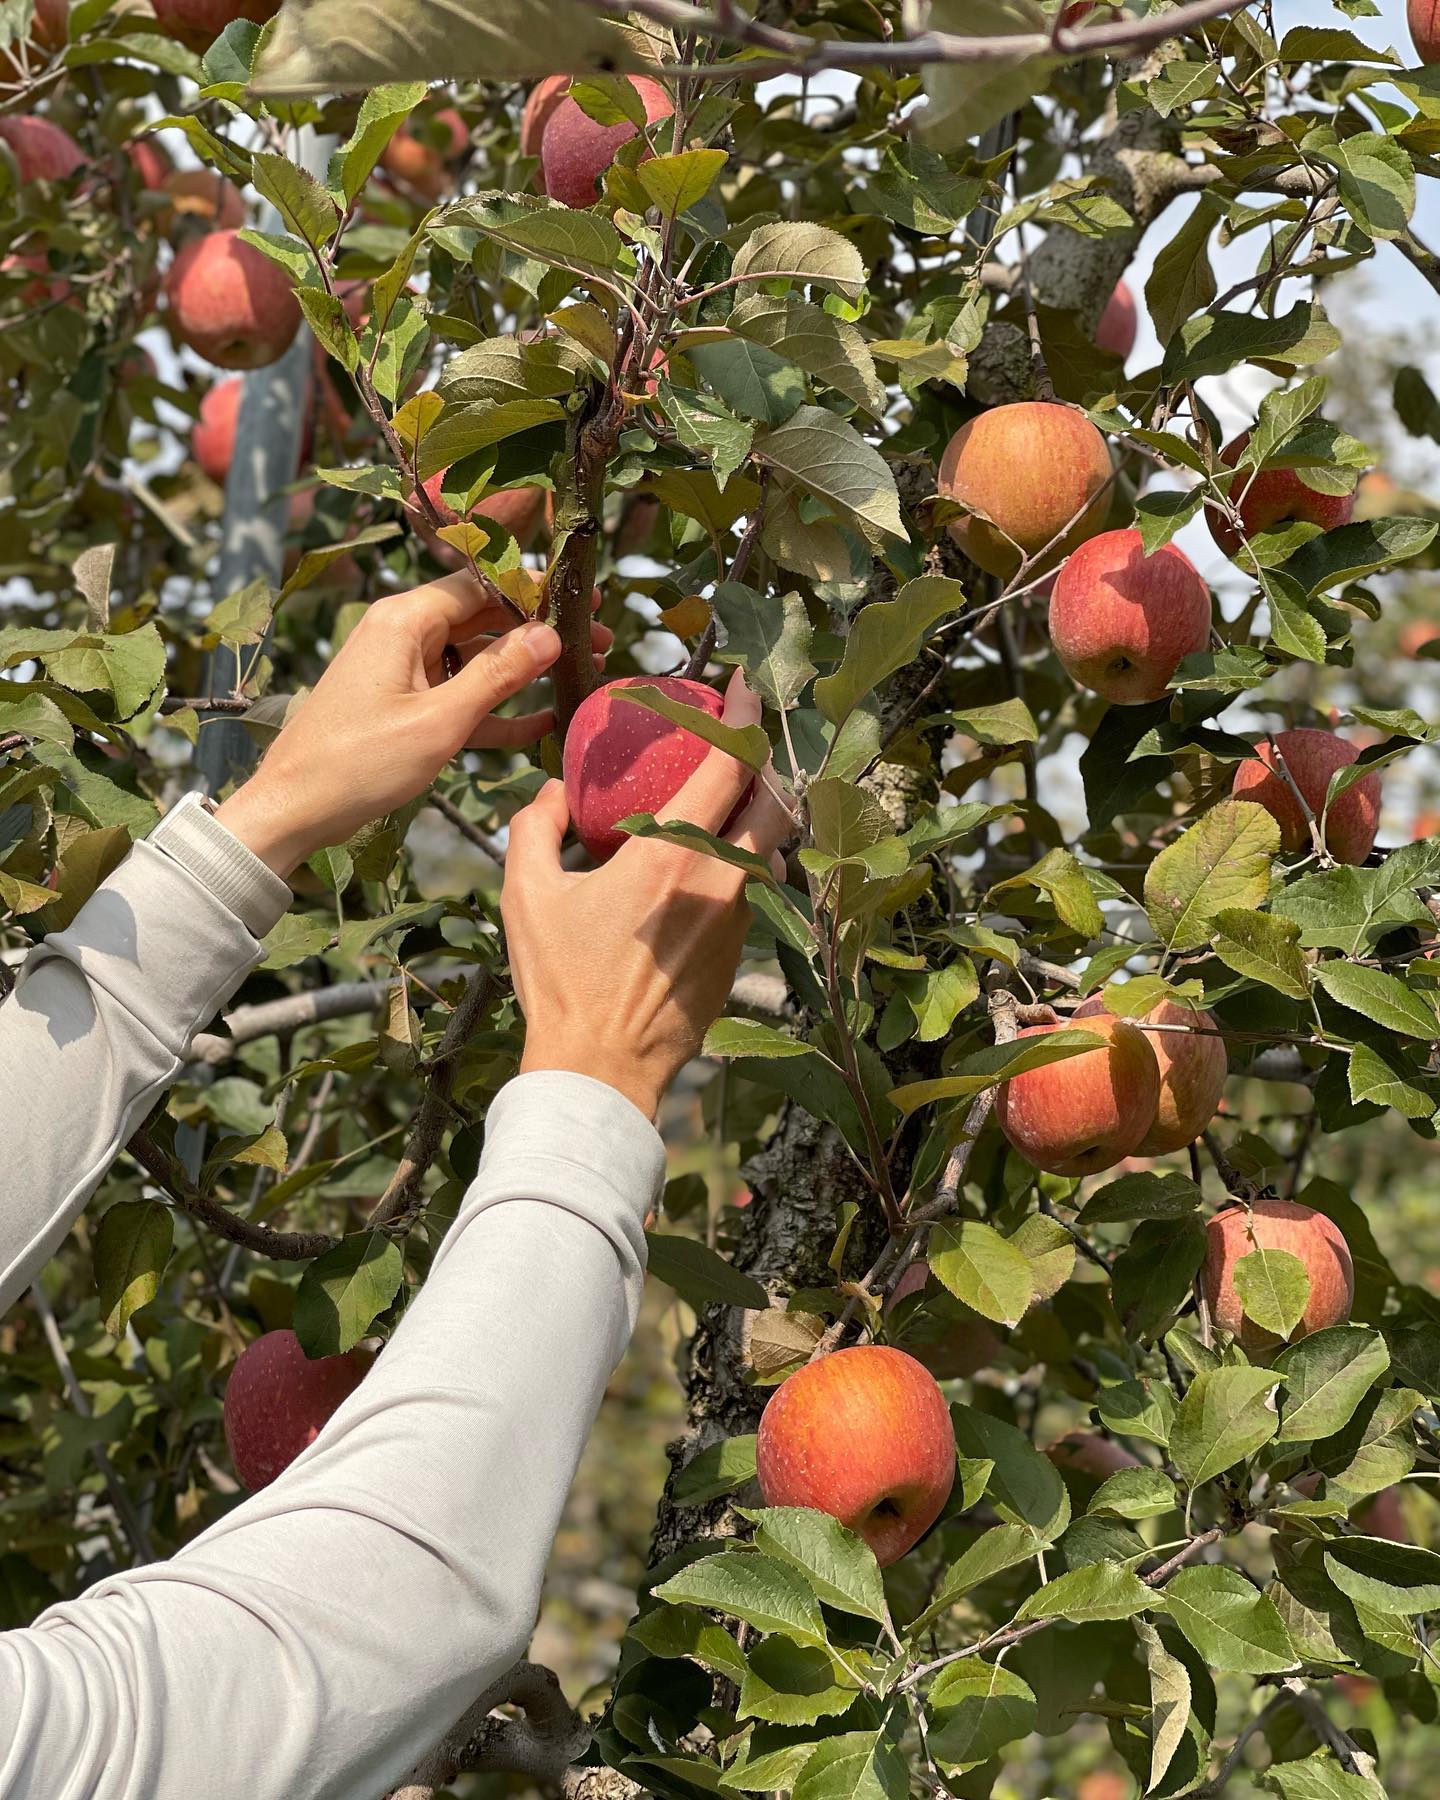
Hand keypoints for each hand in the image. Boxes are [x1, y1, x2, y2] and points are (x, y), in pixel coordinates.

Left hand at [215, 573, 608, 876]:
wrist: (294, 810)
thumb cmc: (358, 763)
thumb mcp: (440, 721)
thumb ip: (498, 676)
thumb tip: (550, 635)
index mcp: (405, 620)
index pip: (484, 586)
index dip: (538, 591)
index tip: (586, 600)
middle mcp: (404, 633)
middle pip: (484, 619)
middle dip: (540, 632)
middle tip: (598, 641)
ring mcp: (403, 670)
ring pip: (476, 660)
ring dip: (524, 672)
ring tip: (582, 677)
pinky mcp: (404, 706)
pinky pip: (459, 697)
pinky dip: (496, 710)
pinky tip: (543, 723)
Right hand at [502, 671, 793, 1118]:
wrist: (599, 1072)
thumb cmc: (560, 983)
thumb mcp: (527, 894)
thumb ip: (535, 826)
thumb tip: (552, 790)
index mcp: (671, 856)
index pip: (729, 763)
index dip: (744, 713)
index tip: (745, 682)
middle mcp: (720, 881)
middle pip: (774, 799)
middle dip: (767, 759)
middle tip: (743, 736)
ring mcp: (739, 921)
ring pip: (773, 847)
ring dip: (760, 814)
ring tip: (731, 796)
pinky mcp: (741, 955)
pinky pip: (755, 891)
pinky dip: (745, 863)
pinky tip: (712, 864)